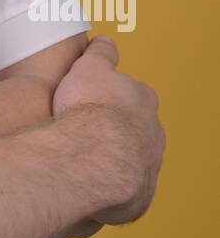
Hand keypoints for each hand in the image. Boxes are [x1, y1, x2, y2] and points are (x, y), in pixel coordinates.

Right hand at [52, 34, 165, 226]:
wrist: (91, 158)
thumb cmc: (89, 109)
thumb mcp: (90, 67)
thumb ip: (101, 53)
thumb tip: (105, 41)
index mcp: (143, 100)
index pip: (132, 95)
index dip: (111, 98)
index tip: (93, 102)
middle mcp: (153, 133)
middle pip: (135, 129)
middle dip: (115, 131)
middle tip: (86, 132)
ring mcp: (148, 166)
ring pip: (132, 160)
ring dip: (113, 159)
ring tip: (84, 159)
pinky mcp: (139, 196)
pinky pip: (124, 189)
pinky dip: (109, 187)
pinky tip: (89, 183)